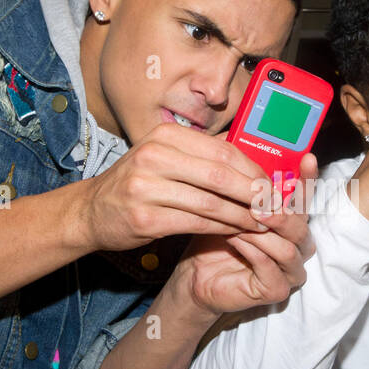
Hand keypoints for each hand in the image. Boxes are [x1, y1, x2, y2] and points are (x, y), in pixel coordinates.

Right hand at [74, 123, 270, 252]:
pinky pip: (196, 224)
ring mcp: (147, 187)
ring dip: (242, 215)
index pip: (223, 150)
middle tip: (275, 206)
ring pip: (211, 202)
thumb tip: (252, 159)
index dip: (253, 169)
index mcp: (165, 136)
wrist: (92, 211)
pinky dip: (222, 229)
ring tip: (262, 223)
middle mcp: (155, 156)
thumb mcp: (165, 156)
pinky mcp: (145, 218)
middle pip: (220, 174)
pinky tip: (237, 232)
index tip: (273, 184)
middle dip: (254, 193)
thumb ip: (202, 155)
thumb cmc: (138, 184)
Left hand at [176, 154, 318, 316]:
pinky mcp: (277, 291)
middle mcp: (298, 245)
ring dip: (261, 232)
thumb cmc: (213, 235)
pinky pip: (270, 268)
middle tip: (261, 199)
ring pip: (287, 247)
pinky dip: (252, 251)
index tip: (307, 157)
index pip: (306, 198)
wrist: (196, 273)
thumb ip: (240, 179)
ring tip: (238, 220)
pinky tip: (234, 238)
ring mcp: (291, 270)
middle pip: (302, 225)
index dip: (308, 179)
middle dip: (281, 211)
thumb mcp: (226, 202)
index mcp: (291, 221)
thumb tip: (238, 139)